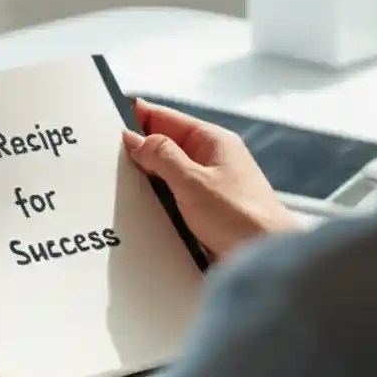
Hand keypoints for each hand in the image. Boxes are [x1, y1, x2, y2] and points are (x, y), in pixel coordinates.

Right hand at [122, 99, 296, 258]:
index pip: (168, 119)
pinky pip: (173, 197)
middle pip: (166, 146)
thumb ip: (161, 156)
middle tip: (110, 157)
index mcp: (213, 141)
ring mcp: (208, 185)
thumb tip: (136, 139)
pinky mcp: (205, 211)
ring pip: (167, 173)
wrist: (265, 258)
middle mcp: (212, 160)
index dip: (140, 117)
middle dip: (140, 151)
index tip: (113, 122)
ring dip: (149, 180)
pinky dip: (158, 200)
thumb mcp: (193, 181)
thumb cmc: (243, 217)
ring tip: (123, 183)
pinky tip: (143, 207)